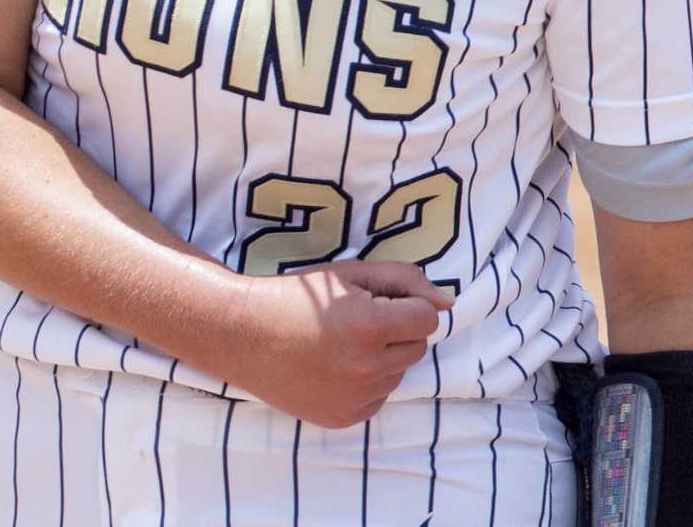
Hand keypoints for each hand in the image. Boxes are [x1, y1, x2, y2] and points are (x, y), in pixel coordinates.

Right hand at [218, 260, 452, 426]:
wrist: (244, 335)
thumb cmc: (297, 297)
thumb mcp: (350, 274)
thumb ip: (404, 280)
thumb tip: (448, 303)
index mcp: (370, 326)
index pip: (428, 319)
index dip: (408, 305)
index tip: (381, 301)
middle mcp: (367, 367)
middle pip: (417, 347)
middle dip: (398, 330)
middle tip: (358, 319)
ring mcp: (354, 398)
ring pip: (398, 373)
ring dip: (383, 356)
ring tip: (343, 343)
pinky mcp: (342, 418)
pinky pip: (377, 397)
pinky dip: (367, 382)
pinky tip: (335, 366)